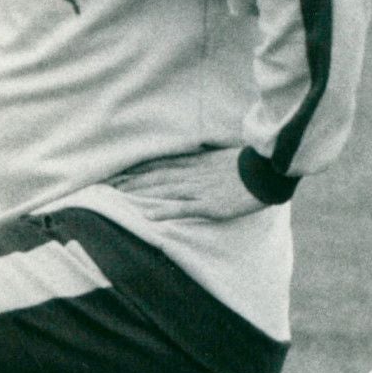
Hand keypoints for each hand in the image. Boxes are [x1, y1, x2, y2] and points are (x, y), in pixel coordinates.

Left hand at [114, 148, 264, 221]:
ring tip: (116, 194)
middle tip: (105, 182)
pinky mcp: (208, 205)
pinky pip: (182, 208)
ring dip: (139, 191)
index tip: (116, 170)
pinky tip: (146, 215)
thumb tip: (188, 159)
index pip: (159, 164)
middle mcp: (191, 174)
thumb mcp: (220, 157)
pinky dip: (164, 211)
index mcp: (195, 163)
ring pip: (163, 189)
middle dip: (130, 179)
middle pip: (154, 175)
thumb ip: (201, 160)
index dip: (136, 167)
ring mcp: (199, 190)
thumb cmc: (247, 165)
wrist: (267, 172)